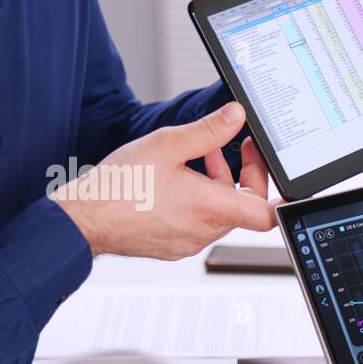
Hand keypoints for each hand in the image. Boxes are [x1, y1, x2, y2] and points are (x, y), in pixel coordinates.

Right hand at [53, 103, 276, 259]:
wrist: (84, 219)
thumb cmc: (119, 186)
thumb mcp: (167, 145)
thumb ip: (208, 131)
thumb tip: (235, 117)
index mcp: (211, 209)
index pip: (267, 214)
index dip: (278, 196)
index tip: (273, 173)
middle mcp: (204, 231)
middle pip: (243, 207)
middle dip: (239, 174)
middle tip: (225, 148)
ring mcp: (189, 242)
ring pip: (219, 213)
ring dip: (216, 185)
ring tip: (196, 157)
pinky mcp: (174, 246)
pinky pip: (198, 223)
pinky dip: (198, 201)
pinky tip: (176, 181)